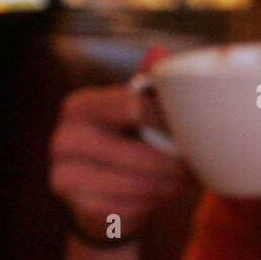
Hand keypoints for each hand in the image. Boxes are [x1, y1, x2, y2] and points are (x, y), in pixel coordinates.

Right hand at [48, 48, 191, 243]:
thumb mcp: (133, 112)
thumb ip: (146, 86)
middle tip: (196, 164)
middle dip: (175, 162)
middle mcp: (64, 138)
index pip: (133, 106)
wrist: (100, 195)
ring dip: (170, 185)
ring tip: (184, 179)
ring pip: (139, 183)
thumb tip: (160, 52)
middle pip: (139, 152)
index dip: (168, 121)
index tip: (191, 129)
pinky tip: (160, 195)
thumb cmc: (124, 143)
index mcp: (80, 106)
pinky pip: (133, 206)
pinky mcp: (80, 207)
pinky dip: (154, 203)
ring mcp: (66, 175)